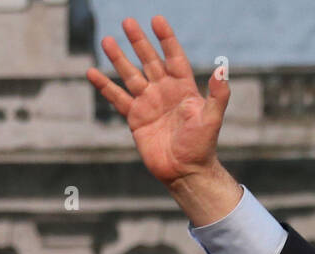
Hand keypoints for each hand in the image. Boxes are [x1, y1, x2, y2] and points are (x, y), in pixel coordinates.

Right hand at [87, 16, 228, 186]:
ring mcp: (149, 103)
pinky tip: (92, 73)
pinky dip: (105, 86)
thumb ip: (218, 95)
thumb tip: (221, 70)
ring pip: (131, 75)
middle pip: (149, 61)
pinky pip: (118, 98)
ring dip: (118, 58)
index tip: (157, 20)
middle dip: (139, 42)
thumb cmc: (201, 146)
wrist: (185, 172)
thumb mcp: (212, 119)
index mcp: (184, 88)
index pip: (174, 57)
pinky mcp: (136, 118)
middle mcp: (165, 91)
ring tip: (107, 40)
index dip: (166, 39)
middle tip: (127, 22)